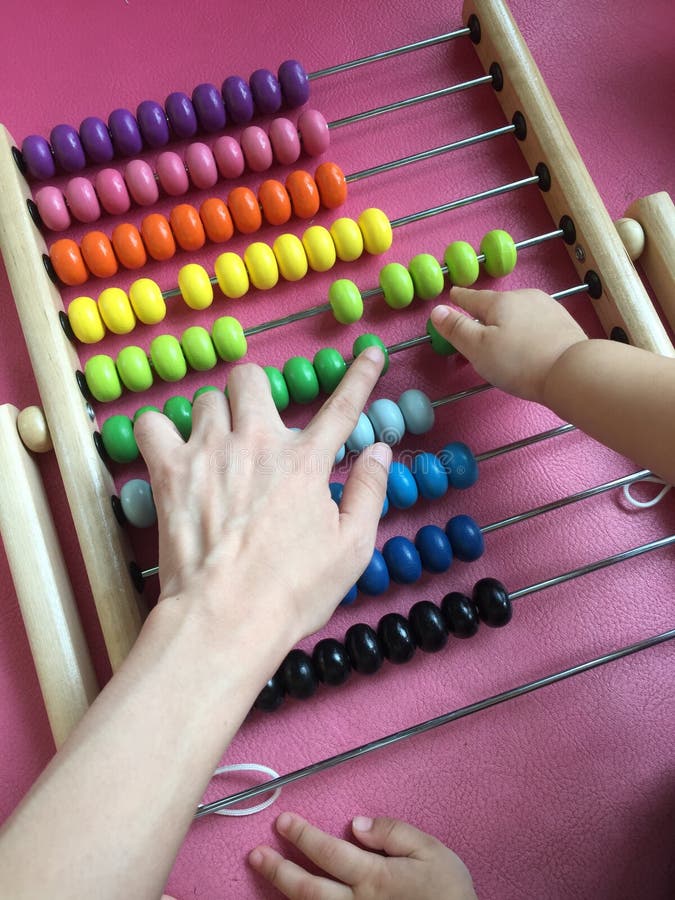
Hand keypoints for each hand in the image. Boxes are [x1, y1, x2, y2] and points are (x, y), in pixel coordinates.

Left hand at [134, 348, 391, 646]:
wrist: (225, 618)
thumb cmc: (294, 590)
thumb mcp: (352, 548)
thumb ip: (369, 492)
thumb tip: (379, 449)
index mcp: (305, 461)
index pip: (342, 406)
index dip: (361, 375)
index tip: (371, 352)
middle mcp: (257, 443)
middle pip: (251, 379)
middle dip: (255, 393)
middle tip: (256, 426)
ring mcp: (209, 452)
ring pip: (205, 399)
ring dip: (214, 417)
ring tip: (215, 447)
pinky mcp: (169, 471)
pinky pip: (152, 424)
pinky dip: (160, 432)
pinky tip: (170, 451)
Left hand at [249, 811, 476, 898]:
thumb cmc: (450, 893)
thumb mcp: (432, 852)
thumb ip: (394, 833)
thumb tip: (359, 824)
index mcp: (375, 877)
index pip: (328, 852)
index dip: (302, 836)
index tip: (282, 822)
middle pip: (308, 889)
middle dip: (279, 870)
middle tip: (255, 854)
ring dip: (285, 893)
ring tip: (266, 874)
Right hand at [431, 286, 586, 402]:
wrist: (572, 371)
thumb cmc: (519, 362)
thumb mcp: (478, 348)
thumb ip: (456, 328)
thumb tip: (436, 310)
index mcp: (500, 302)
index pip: (473, 297)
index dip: (460, 298)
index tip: (453, 295)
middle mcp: (524, 297)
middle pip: (497, 304)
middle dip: (485, 314)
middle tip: (476, 328)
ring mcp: (547, 308)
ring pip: (518, 312)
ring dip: (508, 322)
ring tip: (503, 339)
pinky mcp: (564, 323)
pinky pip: (536, 322)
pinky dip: (526, 330)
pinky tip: (527, 344)